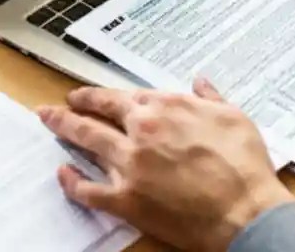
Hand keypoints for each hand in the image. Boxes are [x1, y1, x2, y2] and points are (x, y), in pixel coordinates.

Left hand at [38, 79, 292, 251]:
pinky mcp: (126, 199)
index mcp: (167, 107)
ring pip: (87, 141)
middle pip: (99, 111)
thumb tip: (200, 82)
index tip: (94, 95)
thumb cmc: (244, 167)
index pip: (125, 96)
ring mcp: (130, 164)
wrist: (245, 212)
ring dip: (65, 128)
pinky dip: (71, 182)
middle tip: (61, 104)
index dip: (105, 95)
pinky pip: (88, 189)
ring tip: (49, 121)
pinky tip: (63, 175)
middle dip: (76, 105)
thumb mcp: (234, 117)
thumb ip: (210, 97)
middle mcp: (143, 130)